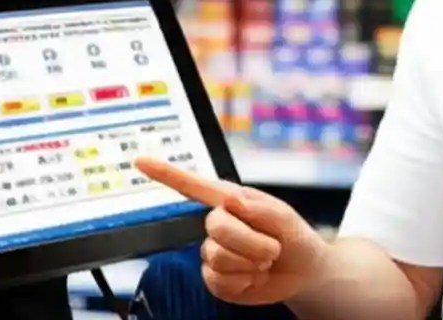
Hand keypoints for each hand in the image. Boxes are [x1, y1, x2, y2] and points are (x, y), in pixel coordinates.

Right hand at [135, 157, 330, 305]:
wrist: (303, 272)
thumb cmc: (294, 237)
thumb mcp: (284, 218)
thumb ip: (259, 209)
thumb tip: (230, 202)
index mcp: (231, 200)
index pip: (194, 186)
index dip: (166, 174)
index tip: (140, 162)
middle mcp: (218, 223)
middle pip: (215, 226)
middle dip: (250, 240)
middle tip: (272, 247)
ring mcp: (214, 251)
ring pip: (216, 256)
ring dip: (249, 261)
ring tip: (265, 260)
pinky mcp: (215, 278)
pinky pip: (218, 280)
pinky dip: (243, 281)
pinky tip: (253, 277)